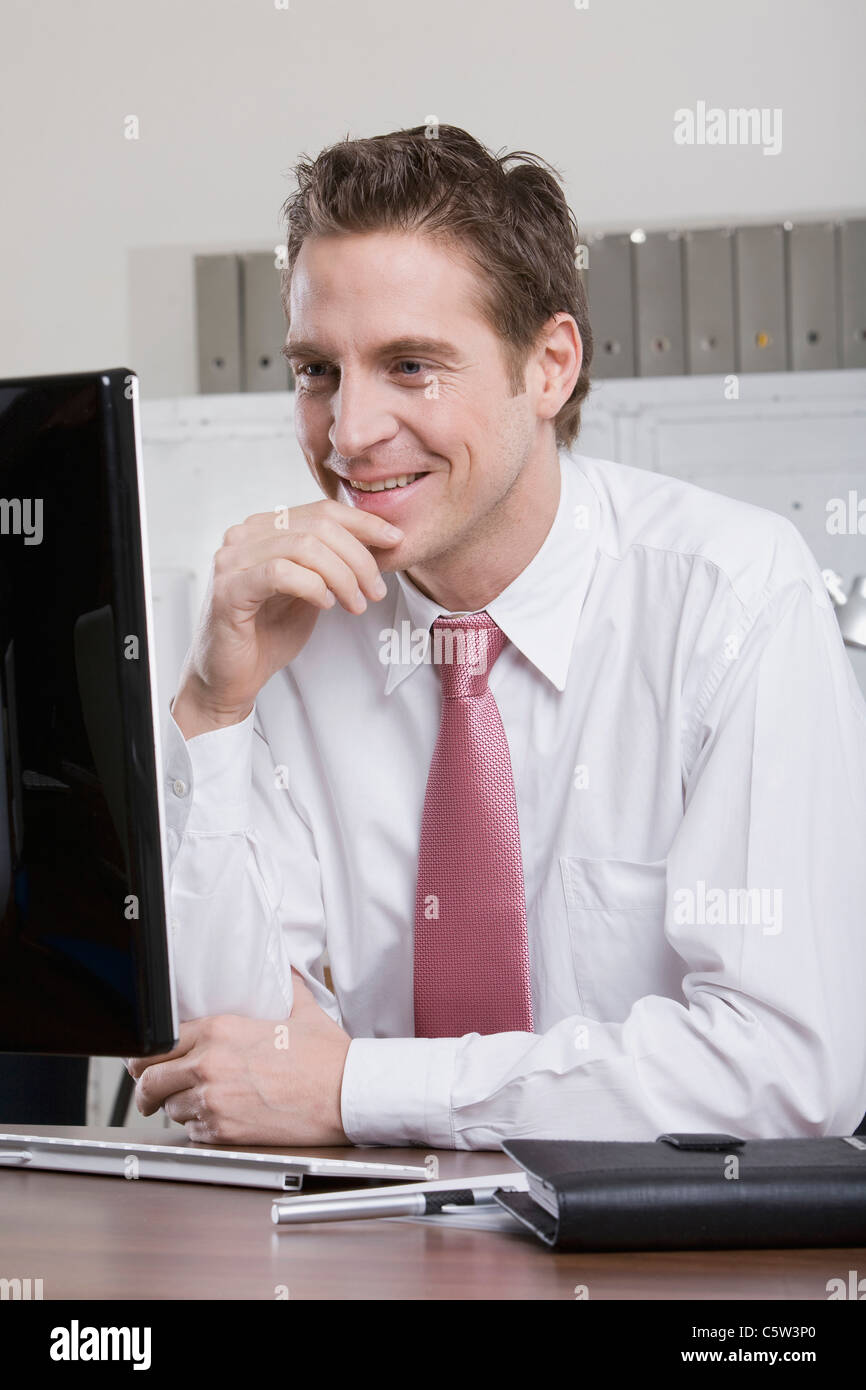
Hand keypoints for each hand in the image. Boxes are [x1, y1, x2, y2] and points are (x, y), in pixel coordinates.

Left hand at [125, 971, 351, 1145]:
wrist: (345, 1095)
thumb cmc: (327, 1058)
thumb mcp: (302, 1010)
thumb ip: (284, 986)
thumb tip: (285, 969)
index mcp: (220, 1030)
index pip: (158, 1041)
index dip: (145, 1054)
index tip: (146, 1061)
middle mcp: (209, 1065)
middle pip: (149, 1080)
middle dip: (145, 1088)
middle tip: (148, 1092)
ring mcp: (213, 1101)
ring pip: (170, 1109)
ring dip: (178, 1107)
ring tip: (197, 1103)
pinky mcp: (224, 1131)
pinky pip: (192, 1132)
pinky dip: (199, 1128)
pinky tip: (218, 1118)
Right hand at [172, 499, 402, 736]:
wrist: (232, 678)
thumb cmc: (269, 633)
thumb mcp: (312, 590)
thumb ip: (333, 563)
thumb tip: (380, 542)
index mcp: (264, 528)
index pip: (321, 510)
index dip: (363, 523)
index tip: (395, 541)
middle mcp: (243, 536)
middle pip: (318, 526)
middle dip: (358, 557)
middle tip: (377, 590)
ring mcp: (231, 560)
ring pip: (303, 546)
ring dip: (342, 576)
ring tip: (356, 604)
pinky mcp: (227, 589)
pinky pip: (281, 572)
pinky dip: (312, 586)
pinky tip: (325, 605)